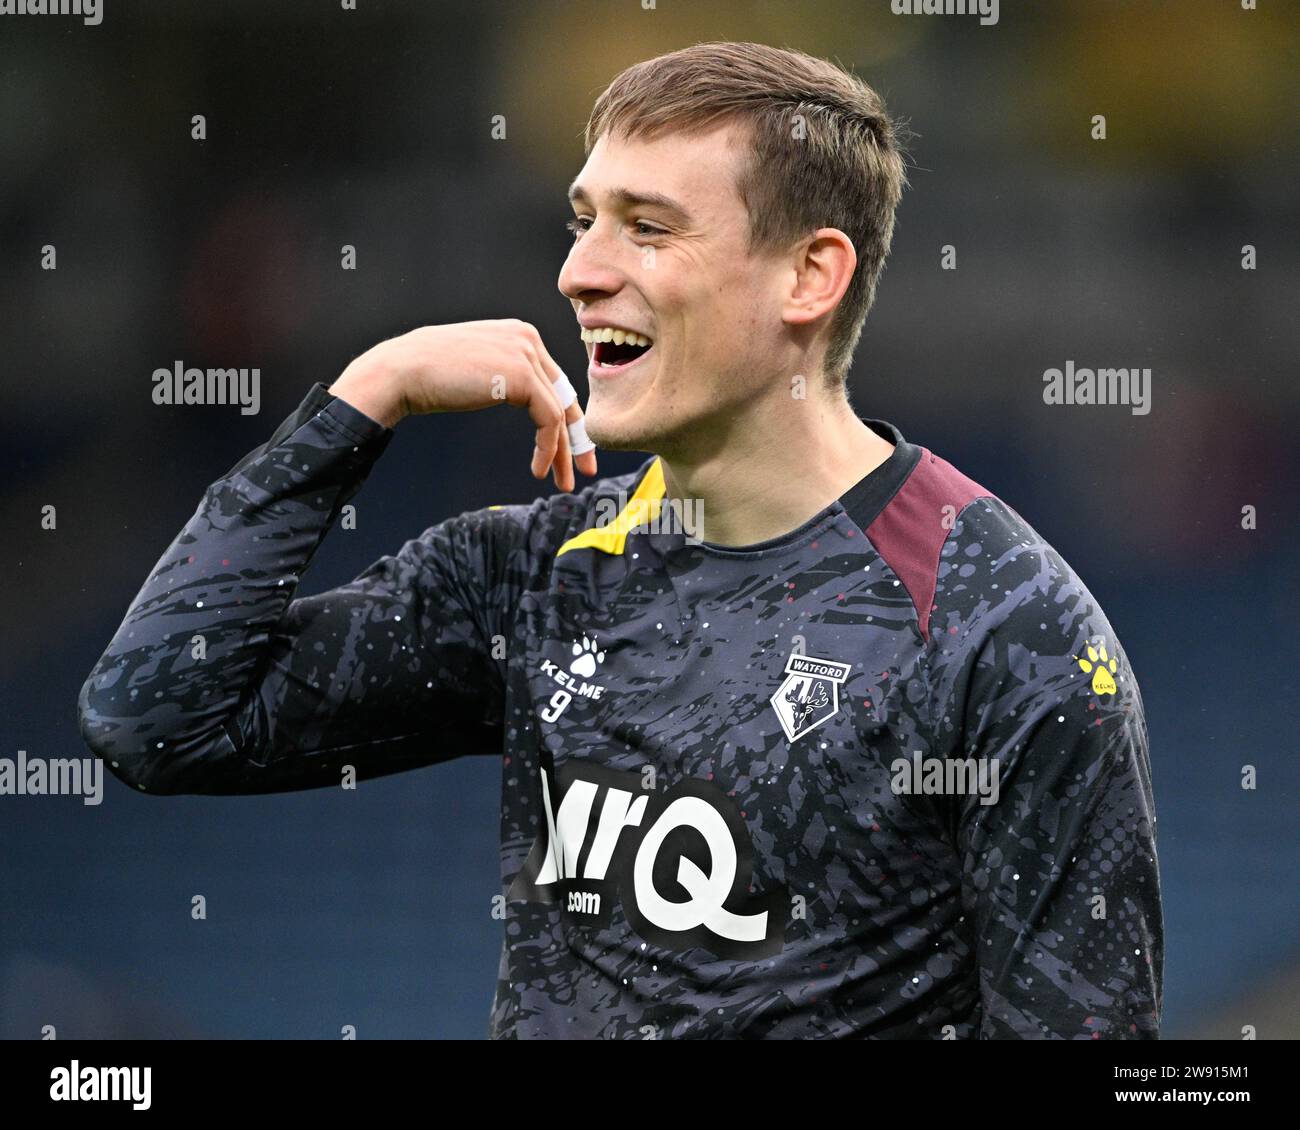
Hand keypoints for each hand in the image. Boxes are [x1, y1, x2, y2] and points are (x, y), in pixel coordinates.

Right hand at [329, 319, 596, 490]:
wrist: (402, 371)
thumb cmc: (429, 375)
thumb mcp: (480, 369)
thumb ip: (506, 376)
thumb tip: (527, 399)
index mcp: (519, 335)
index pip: (554, 382)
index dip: (567, 419)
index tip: (572, 451)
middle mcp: (528, 339)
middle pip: (564, 395)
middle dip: (576, 437)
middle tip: (582, 470)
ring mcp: (527, 354)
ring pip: (560, 411)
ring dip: (563, 451)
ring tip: (561, 481)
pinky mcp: (523, 376)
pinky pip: (549, 419)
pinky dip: (548, 448)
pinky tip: (538, 469)